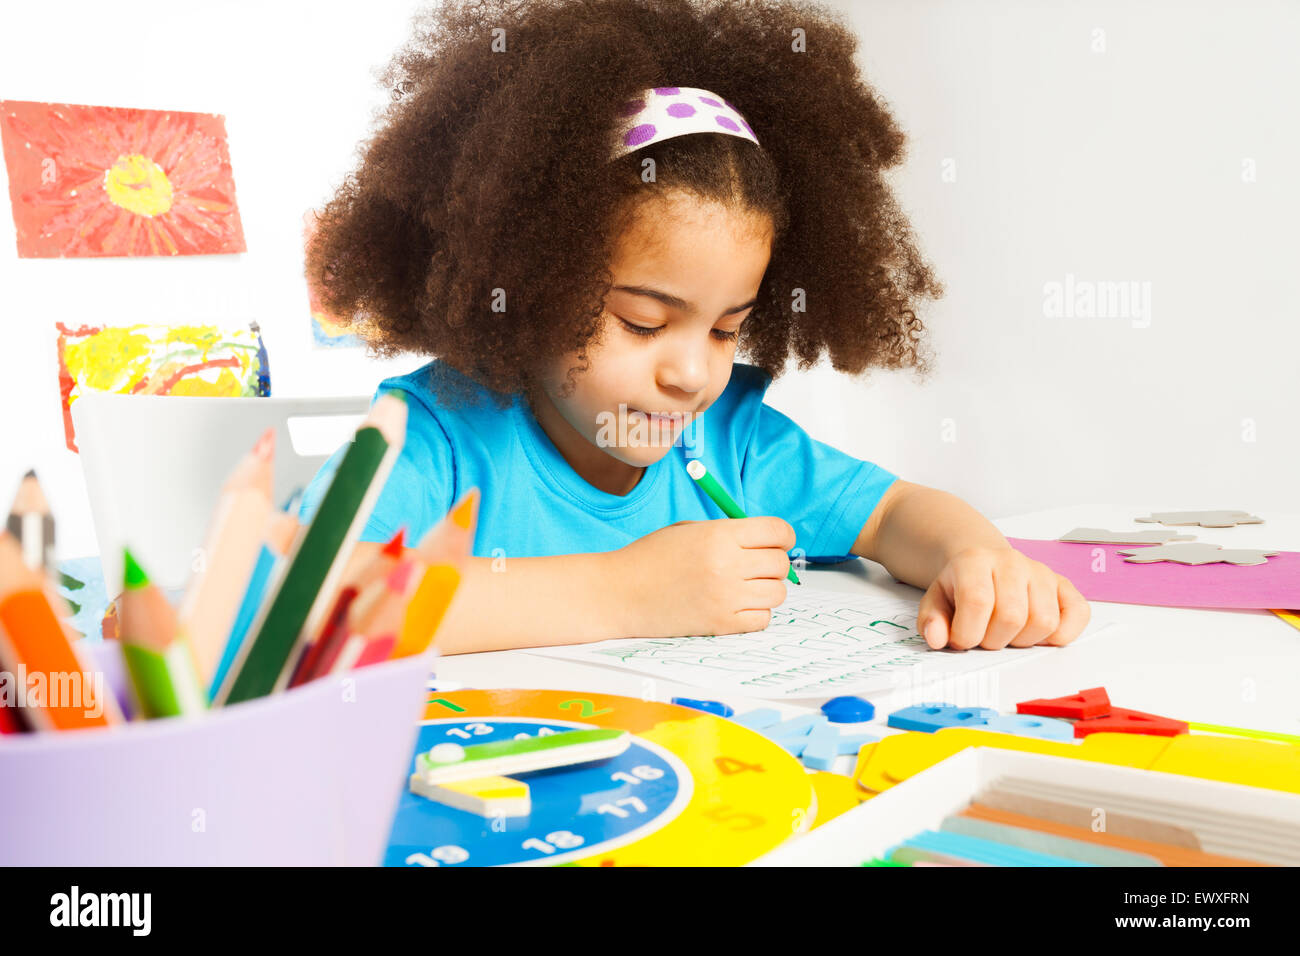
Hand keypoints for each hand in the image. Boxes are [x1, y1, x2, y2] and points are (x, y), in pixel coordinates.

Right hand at [615, 517, 794, 636]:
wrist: (619, 593)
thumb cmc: (651, 558)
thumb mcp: (690, 530)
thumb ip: (729, 532)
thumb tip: (769, 542)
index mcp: (719, 535)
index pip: (778, 531)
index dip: (783, 536)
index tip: (777, 541)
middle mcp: (727, 565)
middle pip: (780, 564)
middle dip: (773, 563)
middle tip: (756, 566)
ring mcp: (725, 598)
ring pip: (778, 594)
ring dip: (767, 589)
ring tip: (745, 587)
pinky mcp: (721, 625)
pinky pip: (763, 619)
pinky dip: (756, 613)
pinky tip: (736, 606)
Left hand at [917, 546, 1089, 649]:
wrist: (982, 561)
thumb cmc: (961, 586)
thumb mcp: (936, 600)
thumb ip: (931, 621)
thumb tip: (937, 638)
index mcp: (974, 561)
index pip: (978, 602)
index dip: (967, 633)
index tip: (961, 640)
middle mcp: (1012, 562)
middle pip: (1012, 617)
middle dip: (993, 640)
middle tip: (984, 636)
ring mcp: (1041, 572)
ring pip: (1044, 621)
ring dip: (1023, 641)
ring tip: (1006, 633)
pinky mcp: (1064, 585)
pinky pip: (1078, 613)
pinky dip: (1063, 633)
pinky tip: (1039, 634)